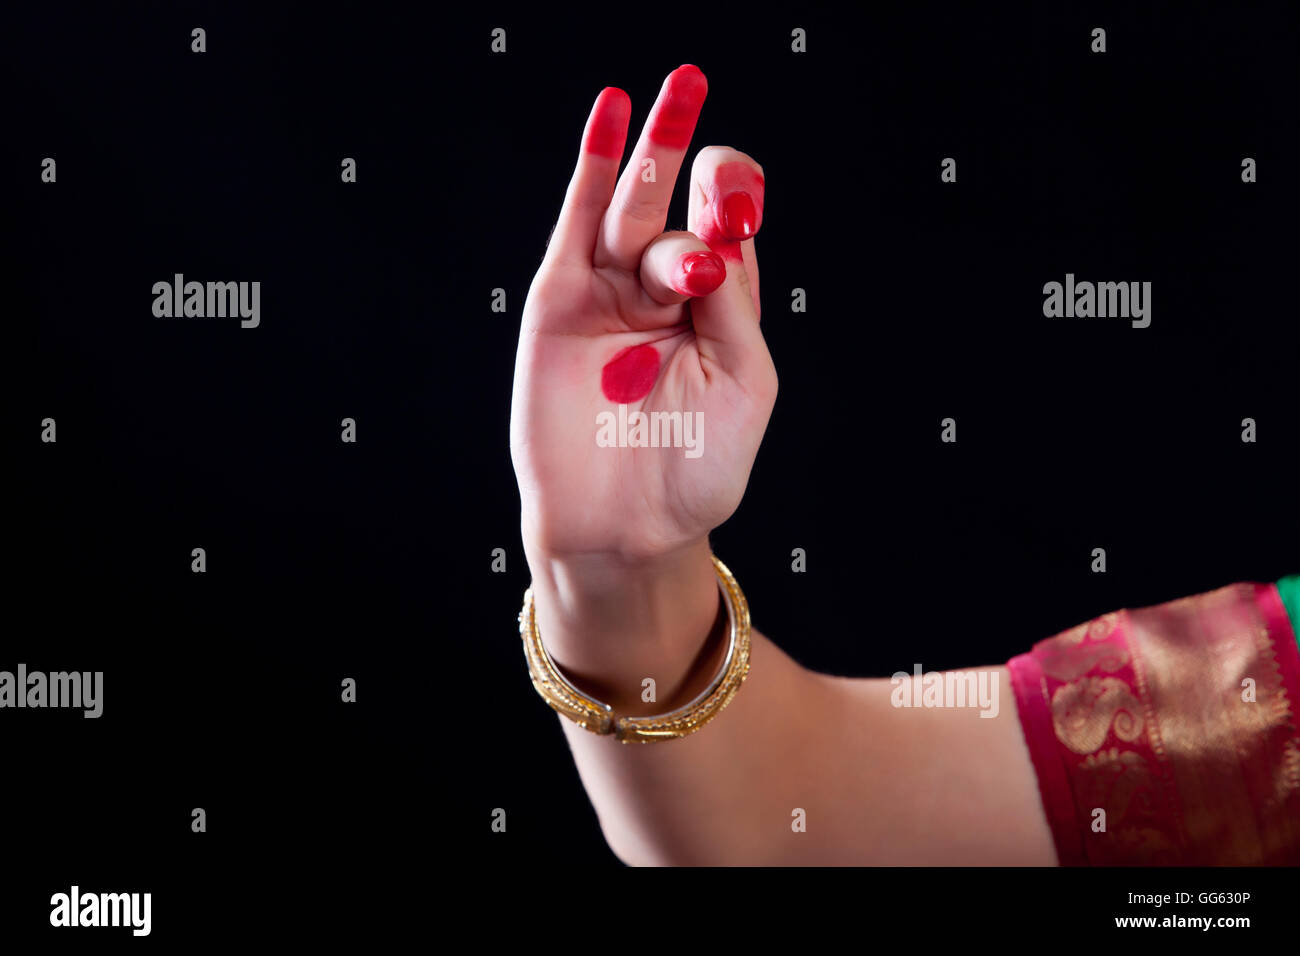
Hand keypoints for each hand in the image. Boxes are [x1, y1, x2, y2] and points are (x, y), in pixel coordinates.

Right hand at [510, 65, 776, 564]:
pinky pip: (577, 225)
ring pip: (634, 207)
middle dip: (696, 158)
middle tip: (700, 99)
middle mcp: (665, 294)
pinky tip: (611, 114)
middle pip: (681, 207)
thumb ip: (735, 309)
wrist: (621, 528)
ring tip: (676, 89)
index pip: (731, 233)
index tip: (729, 225)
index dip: (734, 209)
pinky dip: (594, 168)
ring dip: (654, 145)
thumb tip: (715, 239)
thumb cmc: (693, 471)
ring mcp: (611, 295)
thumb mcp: (743, 388)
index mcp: (719, 312)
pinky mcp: (561, 302)